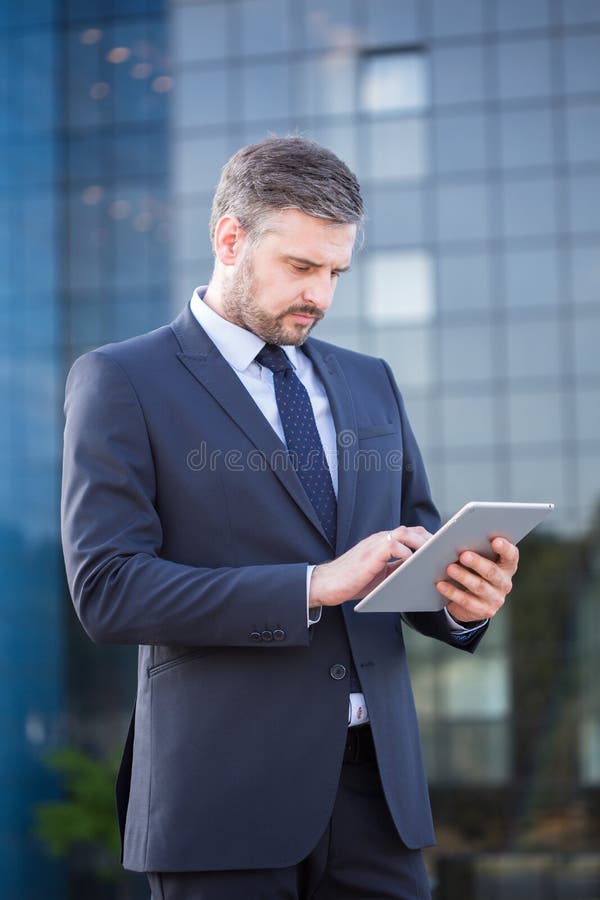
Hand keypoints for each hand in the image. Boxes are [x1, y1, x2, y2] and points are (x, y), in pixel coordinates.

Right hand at [309, 526, 432, 607]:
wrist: (327, 584)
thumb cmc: (352, 581)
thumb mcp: (381, 574)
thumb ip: (397, 567)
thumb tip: (419, 569)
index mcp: (383, 543)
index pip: (410, 534)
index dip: (427, 539)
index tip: (442, 548)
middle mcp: (380, 539)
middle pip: (412, 530)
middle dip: (430, 539)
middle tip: (444, 551)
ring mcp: (374, 544)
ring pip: (404, 534)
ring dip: (422, 544)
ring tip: (434, 555)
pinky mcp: (370, 554)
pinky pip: (393, 546)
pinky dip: (406, 553)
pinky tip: (414, 563)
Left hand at [436, 537, 518, 624]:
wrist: (472, 599)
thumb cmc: (472, 570)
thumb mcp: (477, 558)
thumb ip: (474, 547)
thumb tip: (458, 534)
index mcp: (506, 565)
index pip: (511, 555)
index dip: (505, 548)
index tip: (495, 540)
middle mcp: (505, 582)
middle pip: (493, 572)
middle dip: (478, 562)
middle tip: (463, 554)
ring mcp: (496, 598)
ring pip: (480, 587)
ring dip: (464, 577)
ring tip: (449, 568)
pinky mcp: (484, 611)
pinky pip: (467, 602)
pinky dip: (452, 592)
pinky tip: (440, 584)